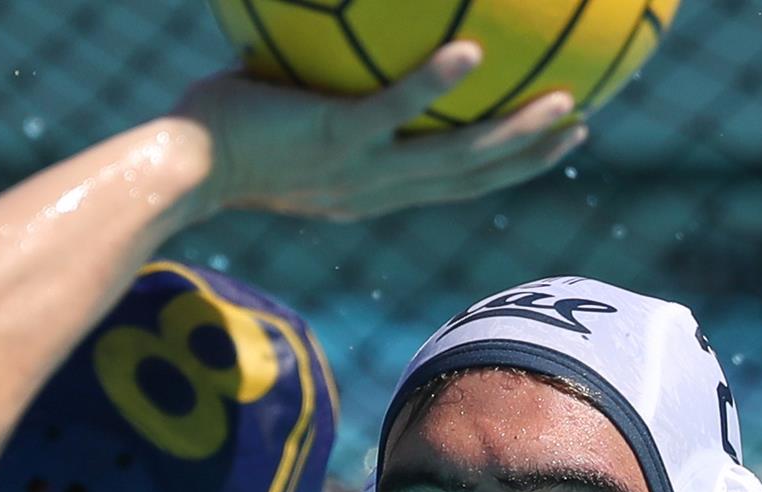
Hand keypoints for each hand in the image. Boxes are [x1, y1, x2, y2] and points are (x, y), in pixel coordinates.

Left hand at [176, 43, 586, 220]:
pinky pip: (394, 108)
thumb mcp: (283, 113)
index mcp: (367, 189)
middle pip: (472, 179)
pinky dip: (434, 83)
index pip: (450, 184)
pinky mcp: (333, 139)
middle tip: (581, 123)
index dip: (504, 167)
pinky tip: (472, 48)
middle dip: (530, 156)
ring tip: (563, 98)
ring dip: (512, 132)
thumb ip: (320, 87)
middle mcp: (371, 190)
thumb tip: (334, 30)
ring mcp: (356, 169)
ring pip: (455, 158)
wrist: (179, 168)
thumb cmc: (215, 136)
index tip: (545, 144)